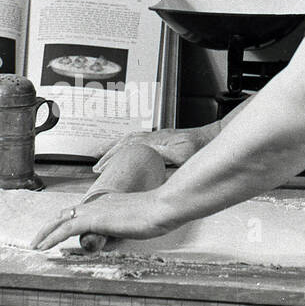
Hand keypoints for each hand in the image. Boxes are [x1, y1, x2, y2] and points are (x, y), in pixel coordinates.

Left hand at [31, 188, 172, 251]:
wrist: (165, 207)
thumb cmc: (159, 214)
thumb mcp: (139, 222)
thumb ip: (127, 226)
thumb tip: (123, 233)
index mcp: (107, 203)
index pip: (79, 211)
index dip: (65, 221)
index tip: (57, 231)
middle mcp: (97, 203)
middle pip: (65, 213)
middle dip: (49, 226)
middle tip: (38, 239)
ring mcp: (95, 210)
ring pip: (61, 221)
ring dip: (46, 233)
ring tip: (35, 245)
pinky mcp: (95, 220)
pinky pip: (66, 229)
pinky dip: (52, 237)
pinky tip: (44, 246)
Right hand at [93, 124, 216, 171]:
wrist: (209, 138)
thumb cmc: (198, 148)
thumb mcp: (182, 156)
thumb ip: (164, 158)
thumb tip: (146, 157)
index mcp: (154, 142)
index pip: (126, 149)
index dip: (111, 159)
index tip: (100, 168)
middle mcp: (152, 137)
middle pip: (123, 144)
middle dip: (107, 154)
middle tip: (95, 166)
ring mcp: (154, 137)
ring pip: (127, 140)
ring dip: (112, 147)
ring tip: (100, 154)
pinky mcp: (158, 138)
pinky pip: (134, 139)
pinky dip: (123, 144)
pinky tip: (121, 149)